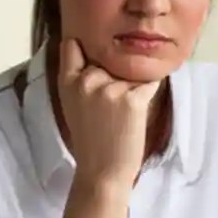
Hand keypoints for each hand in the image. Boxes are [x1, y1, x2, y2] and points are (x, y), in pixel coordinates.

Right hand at [55, 37, 161, 188]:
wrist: (102, 172)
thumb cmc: (90, 139)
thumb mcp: (73, 104)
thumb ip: (80, 78)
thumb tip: (96, 51)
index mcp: (67, 82)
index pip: (72, 45)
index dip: (86, 45)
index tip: (95, 50)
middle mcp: (87, 80)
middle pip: (109, 60)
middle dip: (115, 73)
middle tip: (112, 104)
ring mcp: (110, 89)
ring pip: (130, 72)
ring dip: (133, 85)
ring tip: (123, 113)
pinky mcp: (133, 100)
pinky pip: (150, 83)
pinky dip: (149, 91)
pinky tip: (138, 110)